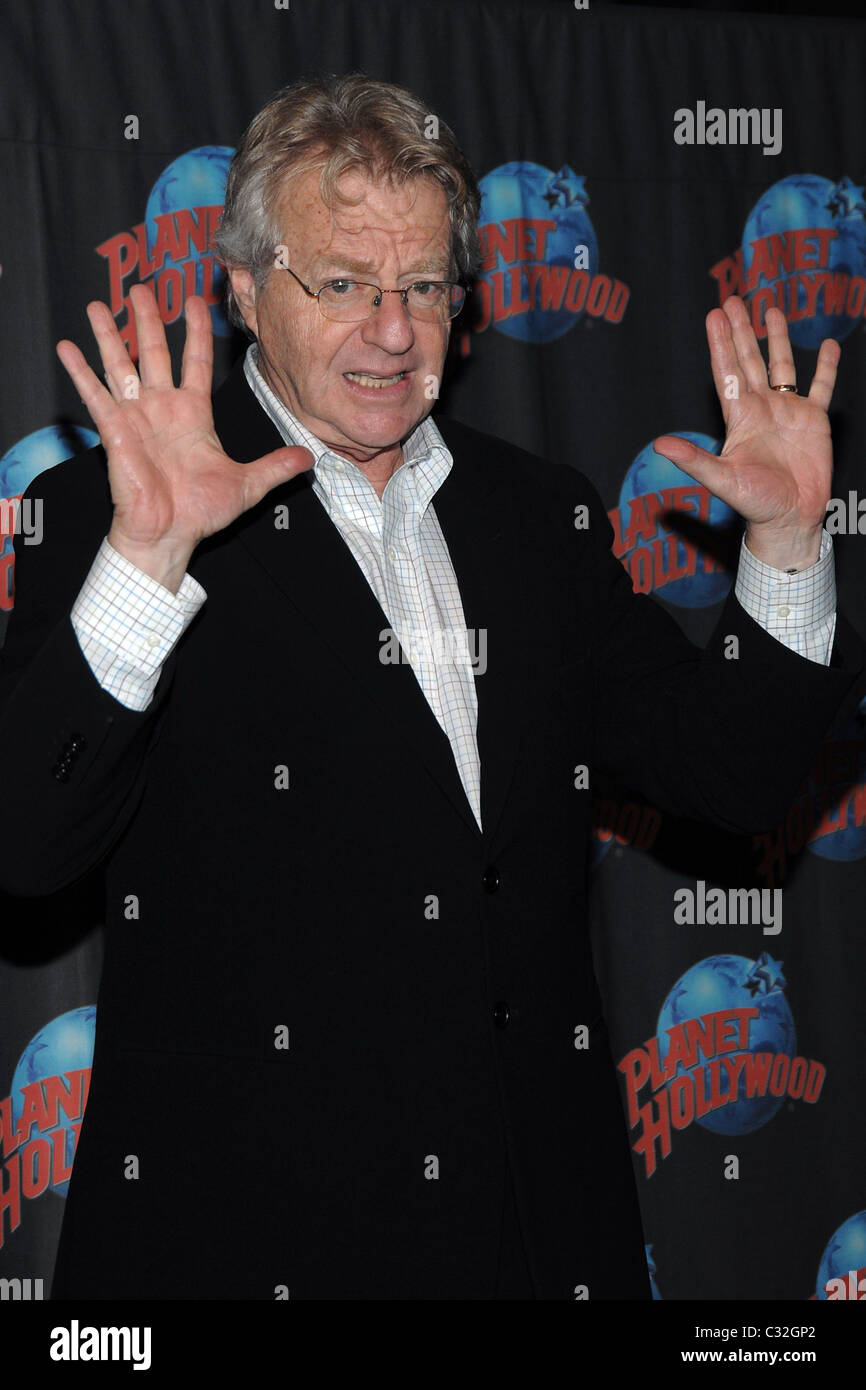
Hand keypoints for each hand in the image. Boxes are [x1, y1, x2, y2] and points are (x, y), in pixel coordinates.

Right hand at [56, 284, 312, 590]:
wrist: (170, 536)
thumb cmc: (201, 512)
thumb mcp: (247, 485)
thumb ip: (274, 467)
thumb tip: (308, 459)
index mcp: (193, 414)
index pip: (195, 360)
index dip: (196, 330)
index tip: (194, 300)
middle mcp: (162, 408)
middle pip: (153, 352)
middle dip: (147, 319)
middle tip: (139, 286)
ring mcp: (136, 418)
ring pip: (120, 366)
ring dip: (109, 335)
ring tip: (98, 304)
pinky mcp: (116, 432)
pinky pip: (96, 397)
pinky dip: (80, 373)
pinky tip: (66, 347)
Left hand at [653, 295, 839, 569]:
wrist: (790, 519)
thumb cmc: (755, 504)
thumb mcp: (722, 480)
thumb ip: (693, 460)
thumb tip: (658, 446)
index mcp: (740, 418)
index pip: (727, 372)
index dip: (720, 344)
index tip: (713, 315)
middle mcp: (762, 409)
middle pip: (750, 361)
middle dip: (741, 331)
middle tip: (733, 300)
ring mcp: (788, 412)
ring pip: (782, 366)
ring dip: (777, 339)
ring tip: (771, 310)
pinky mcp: (814, 421)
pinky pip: (821, 387)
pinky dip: (825, 367)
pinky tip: (828, 345)